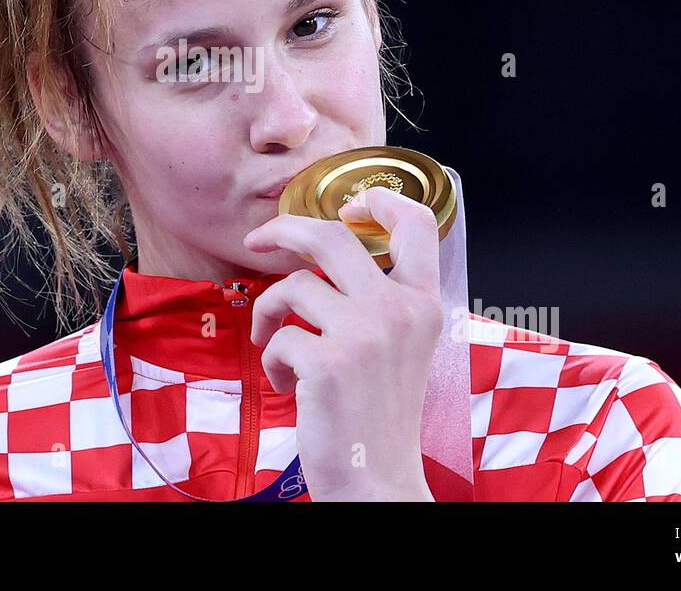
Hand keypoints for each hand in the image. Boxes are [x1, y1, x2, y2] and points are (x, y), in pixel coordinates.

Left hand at [241, 185, 443, 500]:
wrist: (377, 480)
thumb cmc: (378, 416)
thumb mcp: (400, 348)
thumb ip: (378, 302)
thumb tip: (324, 260)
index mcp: (423, 304)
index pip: (417, 225)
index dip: (382, 199)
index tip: (351, 204)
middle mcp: (398, 311)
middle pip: (330, 236)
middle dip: (283, 229)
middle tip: (257, 240)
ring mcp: (363, 334)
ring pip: (292, 288)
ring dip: (270, 315)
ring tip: (276, 349)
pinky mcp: (325, 362)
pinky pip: (277, 338)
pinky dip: (272, 362)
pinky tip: (288, 389)